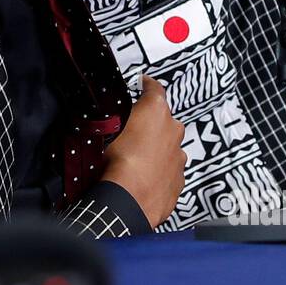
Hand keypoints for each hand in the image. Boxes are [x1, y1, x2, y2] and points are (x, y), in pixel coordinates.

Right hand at [99, 75, 185, 227]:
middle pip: (163, 120)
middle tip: (131, 134)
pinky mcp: (179, 180)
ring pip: (168, 146)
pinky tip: (144, 179)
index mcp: (157, 111)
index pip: (154, 88)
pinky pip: (169, 170)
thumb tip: (108, 118)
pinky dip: (159, 172)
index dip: (147, 84)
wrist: (129, 201)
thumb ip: (114, 121)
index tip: (143, 83)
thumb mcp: (106, 133)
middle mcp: (174, 131)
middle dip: (150, 124)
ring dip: (156, 150)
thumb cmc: (116, 164)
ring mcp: (179, 157)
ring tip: (136, 161)